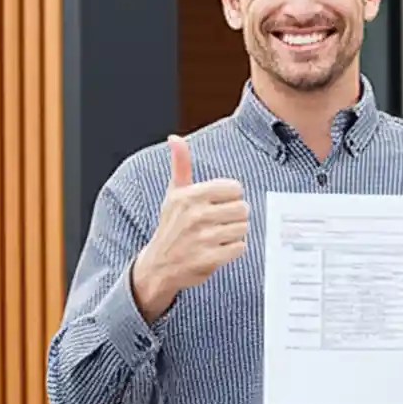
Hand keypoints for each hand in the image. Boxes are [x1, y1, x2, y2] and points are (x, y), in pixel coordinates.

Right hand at [131, 135, 248, 321]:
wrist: (159, 265)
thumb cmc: (171, 225)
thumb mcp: (174, 193)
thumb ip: (180, 164)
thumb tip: (174, 138)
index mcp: (190, 195)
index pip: (234, 188)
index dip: (231, 197)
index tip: (218, 205)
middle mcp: (196, 215)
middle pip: (243, 209)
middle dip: (235, 217)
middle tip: (220, 223)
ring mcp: (202, 238)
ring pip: (243, 229)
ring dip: (235, 234)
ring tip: (218, 237)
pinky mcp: (209, 259)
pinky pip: (240, 248)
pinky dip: (233, 250)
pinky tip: (218, 250)